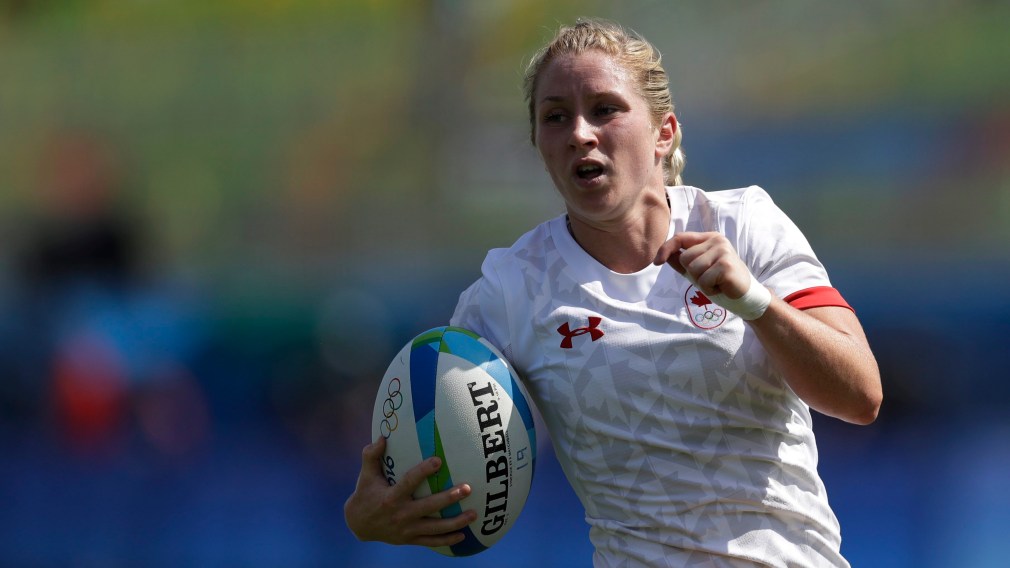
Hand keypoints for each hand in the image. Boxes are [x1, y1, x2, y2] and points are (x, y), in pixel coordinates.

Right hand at [344, 436, 476, 546]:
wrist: (359, 525)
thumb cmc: (366, 494)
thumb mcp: (366, 476)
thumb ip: (371, 455)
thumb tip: (382, 437)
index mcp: (391, 497)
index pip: (409, 482)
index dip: (423, 471)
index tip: (438, 461)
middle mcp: (400, 515)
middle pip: (429, 507)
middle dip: (449, 498)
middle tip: (467, 488)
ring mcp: (407, 530)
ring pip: (435, 527)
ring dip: (456, 522)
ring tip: (474, 513)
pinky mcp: (410, 539)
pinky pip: (431, 542)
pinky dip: (447, 540)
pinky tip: (463, 534)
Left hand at [654, 231, 750, 298]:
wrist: (745, 295)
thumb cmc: (720, 282)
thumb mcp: (697, 270)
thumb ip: (681, 261)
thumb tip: (663, 255)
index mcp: (709, 238)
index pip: (681, 237)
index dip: (666, 249)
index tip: (656, 262)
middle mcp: (717, 240)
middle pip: (684, 258)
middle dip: (692, 274)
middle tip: (710, 278)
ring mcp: (723, 252)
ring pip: (692, 269)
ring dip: (701, 282)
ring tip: (716, 282)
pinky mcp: (726, 265)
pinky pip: (703, 280)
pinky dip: (709, 289)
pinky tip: (721, 287)